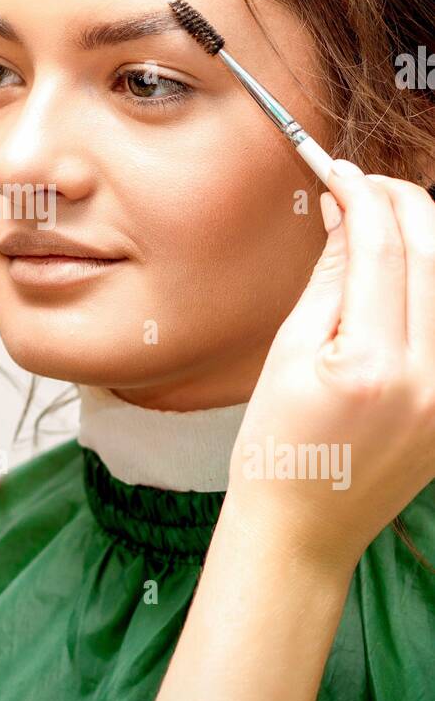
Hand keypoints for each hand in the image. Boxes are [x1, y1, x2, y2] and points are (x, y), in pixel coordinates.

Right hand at [225, 160, 434, 576]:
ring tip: (384, 219)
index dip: (362, 195)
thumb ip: (329, 275)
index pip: (385, 248)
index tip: (338, 171)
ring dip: (424, 233)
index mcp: (375, 366)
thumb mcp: (289, 353)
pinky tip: (407, 266)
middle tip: (362, 184)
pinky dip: (434, 278)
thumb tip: (344, 210)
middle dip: (401, 202)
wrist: (305, 529)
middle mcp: (432, 378)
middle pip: (433, 252)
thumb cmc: (281, 450)